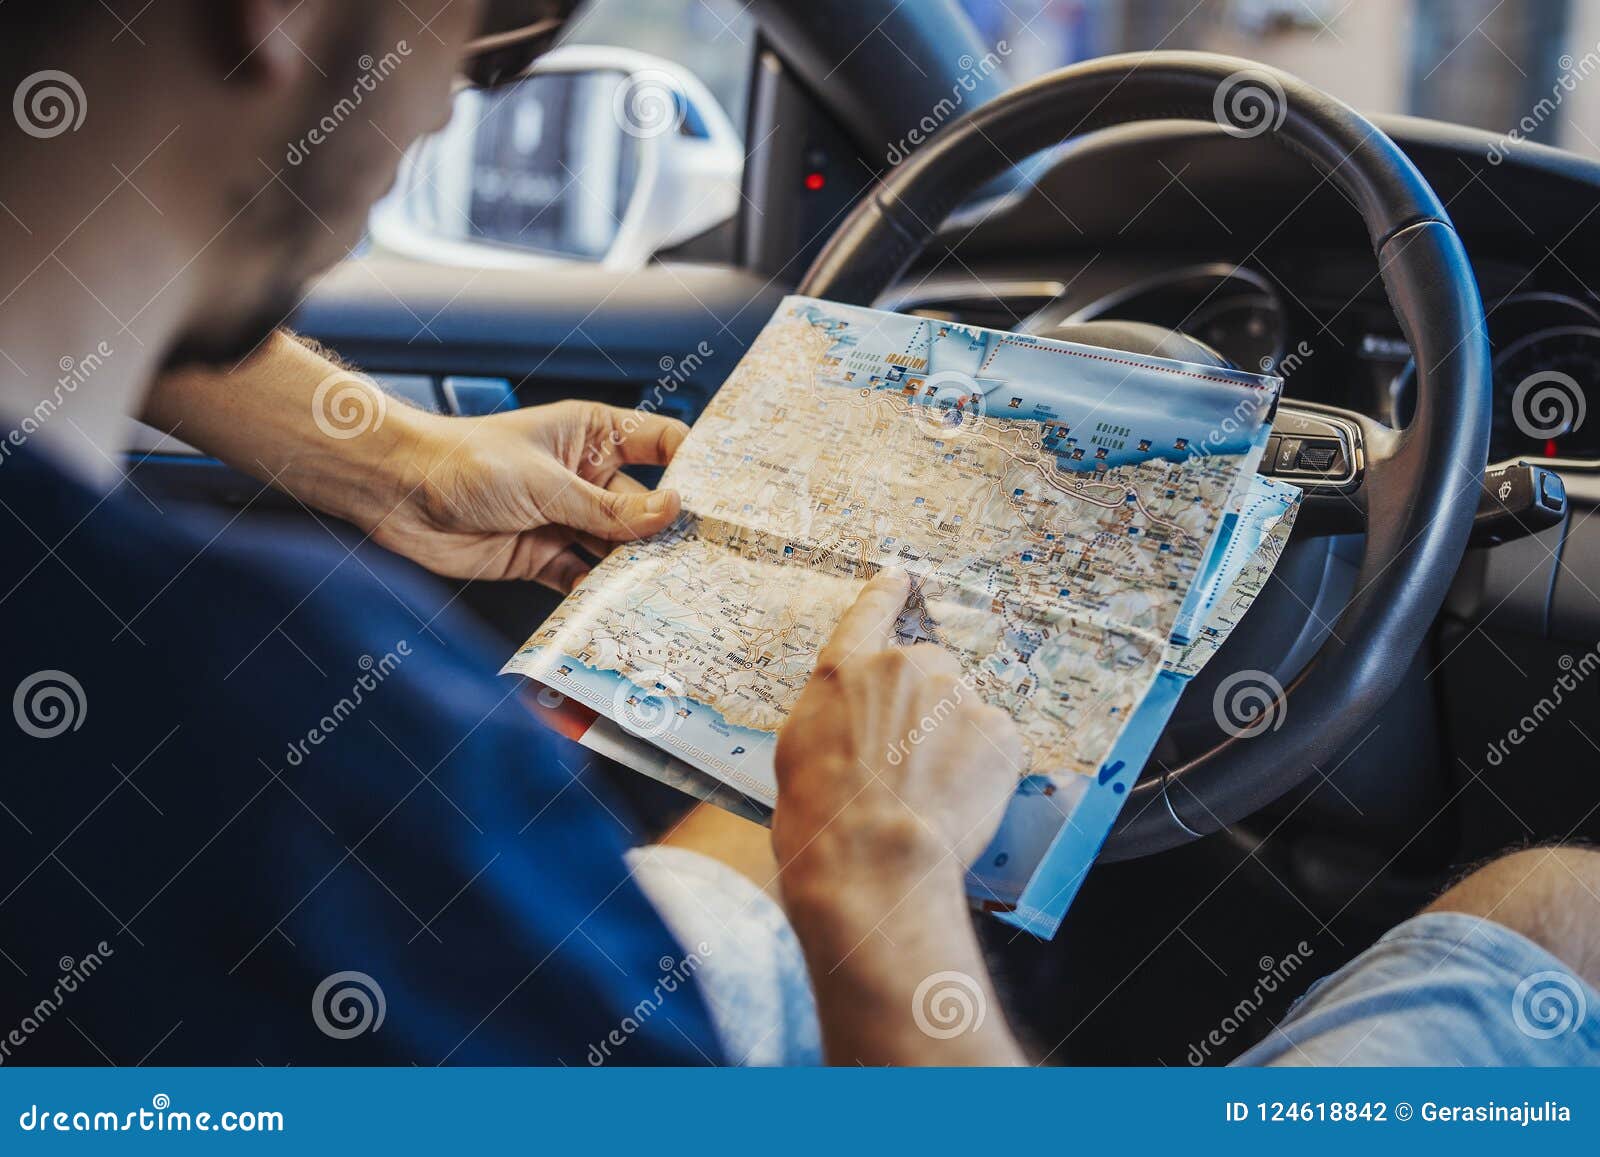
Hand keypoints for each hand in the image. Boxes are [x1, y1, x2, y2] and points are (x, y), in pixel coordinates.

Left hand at [373, 399, 688, 589]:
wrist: (397, 494)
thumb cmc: (465, 462)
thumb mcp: (547, 483)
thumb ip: (609, 507)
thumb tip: (670, 511)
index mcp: (594, 436)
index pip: (662, 446)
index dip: (694, 470)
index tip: (724, 500)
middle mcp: (587, 477)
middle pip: (646, 507)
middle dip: (670, 534)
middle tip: (706, 562)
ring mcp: (566, 518)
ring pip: (618, 549)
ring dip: (636, 571)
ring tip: (670, 595)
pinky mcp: (543, 556)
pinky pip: (583, 580)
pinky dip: (599, 597)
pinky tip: (620, 611)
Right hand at [772, 569, 1022, 907]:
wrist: (871, 861)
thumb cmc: (819, 820)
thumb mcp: (797, 753)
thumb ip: (833, 714)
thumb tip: (854, 719)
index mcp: (844, 671)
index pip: (869, 613)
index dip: (887, 595)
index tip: (901, 577)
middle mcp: (902, 667)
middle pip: (928, 673)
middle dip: (924, 712)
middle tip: (907, 767)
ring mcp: (956, 695)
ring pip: (963, 713)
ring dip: (954, 745)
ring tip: (929, 796)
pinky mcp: (998, 731)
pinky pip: (995, 746)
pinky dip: (984, 772)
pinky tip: (958, 804)